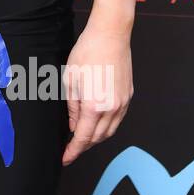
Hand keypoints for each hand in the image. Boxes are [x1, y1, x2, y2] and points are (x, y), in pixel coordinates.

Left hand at [62, 23, 133, 164]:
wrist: (110, 35)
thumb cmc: (87, 53)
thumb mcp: (70, 81)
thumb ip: (72, 107)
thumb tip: (74, 125)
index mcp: (94, 106)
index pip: (83, 138)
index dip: (73, 151)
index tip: (65, 158)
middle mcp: (112, 108)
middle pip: (98, 138)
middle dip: (83, 145)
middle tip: (70, 146)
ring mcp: (123, 103)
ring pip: (110, 131)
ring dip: (96, 137)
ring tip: (82, 136)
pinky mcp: (128, 96)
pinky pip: (117, 119)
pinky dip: (106, 126)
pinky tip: (97, 123)